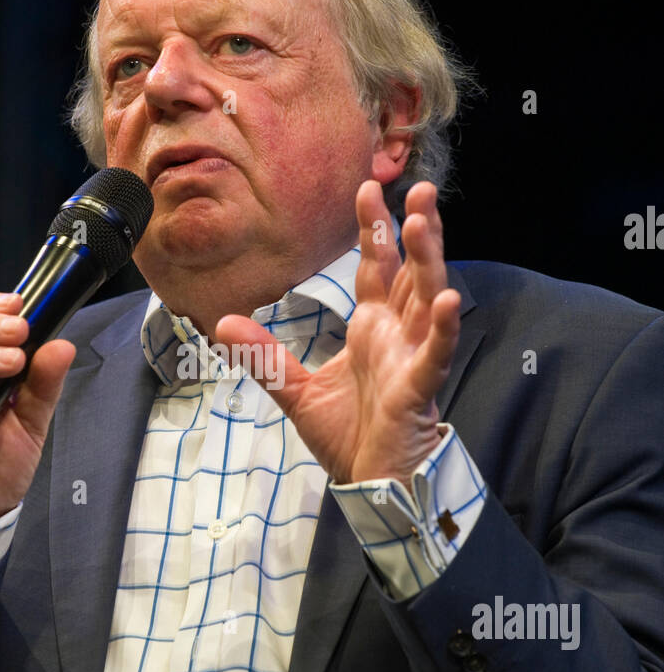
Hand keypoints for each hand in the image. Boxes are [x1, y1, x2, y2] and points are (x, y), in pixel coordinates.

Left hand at [214, 180, 461, 488]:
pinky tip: (448, 299)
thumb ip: (264, 354)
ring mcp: (411, 358)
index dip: (374, 230)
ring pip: (426, 300)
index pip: (376, 269)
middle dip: (415, 230)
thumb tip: (224, 321)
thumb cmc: (347, 437)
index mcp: (372, 329)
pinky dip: (442, 327)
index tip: (367, 189)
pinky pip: (435, 353)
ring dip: (428, 261)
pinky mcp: (418, 388)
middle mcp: (396, 335)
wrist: (369, 484)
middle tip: (420, 187)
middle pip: (410, 272)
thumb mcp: (294, 391)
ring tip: (424, 222)